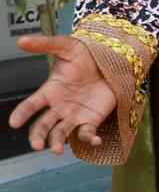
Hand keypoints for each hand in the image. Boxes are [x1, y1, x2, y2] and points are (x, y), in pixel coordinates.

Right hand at [8, 34, 117, 154]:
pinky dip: (90, 139)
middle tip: (37, 145)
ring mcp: (74, 115)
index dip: (22, 113)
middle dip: (38, 135)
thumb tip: (21, 41)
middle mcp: (59, 106)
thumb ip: (45, 45)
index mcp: (50, 91)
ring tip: (56, 150)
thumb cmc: (86, 55)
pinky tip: (95, 140)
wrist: (111, 61)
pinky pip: (87, 133)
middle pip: (43, 124)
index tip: (14, 122)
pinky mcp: (91, 120)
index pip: (32, 104)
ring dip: (57, 142)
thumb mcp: (66, 46)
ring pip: (61, 133)